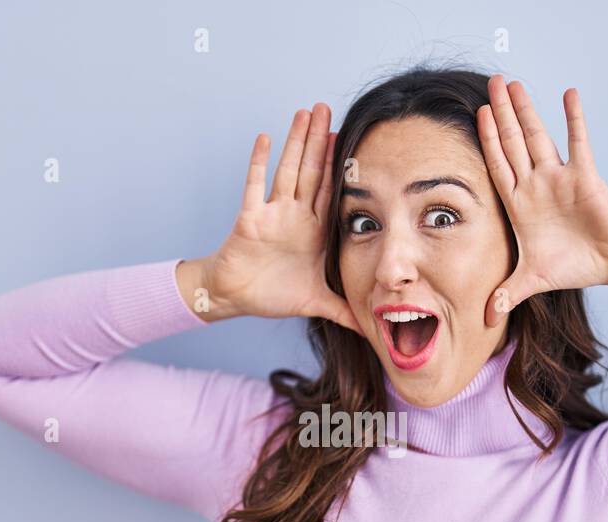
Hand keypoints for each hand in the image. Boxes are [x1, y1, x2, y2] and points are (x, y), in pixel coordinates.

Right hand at [194, 104, 358, 331]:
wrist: (235, 297)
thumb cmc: (273, 294)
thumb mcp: (317, 302)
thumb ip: (345, 310)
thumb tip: (372, 328)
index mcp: (313, 231)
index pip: (331, 192)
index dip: (342, 167)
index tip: (354, 140)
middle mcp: (294, 215)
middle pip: (312, 171)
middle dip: (320, 140)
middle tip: (329, 108)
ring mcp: (272, 213)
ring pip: (288, 170)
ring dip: (296, 142)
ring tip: (305, 112)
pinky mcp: (250, 218)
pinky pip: (255, 186)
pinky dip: (258, 162)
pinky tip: (265, 138)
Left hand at [477, 76, 607, 325]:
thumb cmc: (576, 265)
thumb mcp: (533, 280)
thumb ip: (507, 293)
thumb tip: (486, 319)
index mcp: (520, 205)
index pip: (498, 166)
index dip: (487, 141)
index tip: (477, 115)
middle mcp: (537, 185)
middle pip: (513, 142)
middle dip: (501, 113)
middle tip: (490, 83)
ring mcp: (560, 178)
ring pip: (538, 136)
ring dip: (526, 110)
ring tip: (514, 82)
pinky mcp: (585, 177)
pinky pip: (578, 142)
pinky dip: (574, 119)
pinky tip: (568, 94)